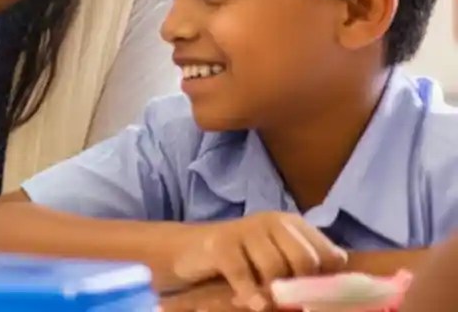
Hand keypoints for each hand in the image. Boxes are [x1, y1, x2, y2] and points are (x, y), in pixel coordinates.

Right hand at [171, 213, 346, 310]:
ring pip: (274, 269)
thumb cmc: (242, 261)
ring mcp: (245, 230)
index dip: (325, 280)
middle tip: (288, 300)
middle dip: (299, 287)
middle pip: (304, 260)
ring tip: (265, 301)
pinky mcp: (220, 244)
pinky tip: (254, 304)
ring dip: (271, 293)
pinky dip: (250, 294)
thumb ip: (304, 269)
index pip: (327, 254)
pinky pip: (242, 274)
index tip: (314, 296)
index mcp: (293, 224)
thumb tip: (336, 289)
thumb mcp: (276, 260)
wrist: (190, 251)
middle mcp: (272, 221)